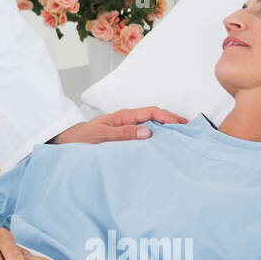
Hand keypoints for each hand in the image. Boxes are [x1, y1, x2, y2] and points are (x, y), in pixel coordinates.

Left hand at [51, 106, 186, 143]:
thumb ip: (123, 134)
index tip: (180, 125)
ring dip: (167, 132)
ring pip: (153, 127)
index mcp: (124, 116)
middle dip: (173, 123)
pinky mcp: (128, 138)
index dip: (167, 117)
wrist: (70, 144)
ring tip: (183, 140)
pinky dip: (158, 139)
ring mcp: (129, 129)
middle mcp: (129, 121)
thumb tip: (148, 132)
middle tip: (190, 132)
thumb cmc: (84, 139)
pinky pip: (146, 136)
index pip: (151, 112)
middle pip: (156, 117)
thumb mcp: (103, 136)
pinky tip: (166, 148)